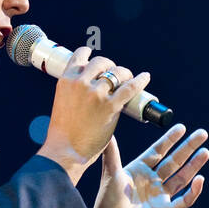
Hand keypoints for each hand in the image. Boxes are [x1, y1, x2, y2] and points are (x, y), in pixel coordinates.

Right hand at [38, 48, 151, 174]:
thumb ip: (75, 93)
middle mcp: (80, 83)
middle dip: (110, 66)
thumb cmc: (63, 134)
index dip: (91, 56)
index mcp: (66, 80)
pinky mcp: (110, 106)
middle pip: (101, 62)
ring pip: (117, 72)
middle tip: (114, 76)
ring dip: (124, 74)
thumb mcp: (62, 103)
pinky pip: (130, 88)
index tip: (98, 64)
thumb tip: (94, 89)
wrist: (64, 152)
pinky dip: (140, 81)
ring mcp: (96, 94)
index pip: (81, 55)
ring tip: (127, 80)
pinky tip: (145, 77)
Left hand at [87, 123, 208, 207]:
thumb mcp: (111, 176)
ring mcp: (160, 197)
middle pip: (174, 161)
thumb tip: (109, 134)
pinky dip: (193, 192)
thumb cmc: (107, 204)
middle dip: (188, 147)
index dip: (170, 140)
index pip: (158, 151)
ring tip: (205, 152)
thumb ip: (112, 155)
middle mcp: (151, 182)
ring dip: (194, 165)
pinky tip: (200, 180)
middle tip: (202, 134)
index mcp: (138, 171)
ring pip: (182, 178)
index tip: (181, 127)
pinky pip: (184, 201)